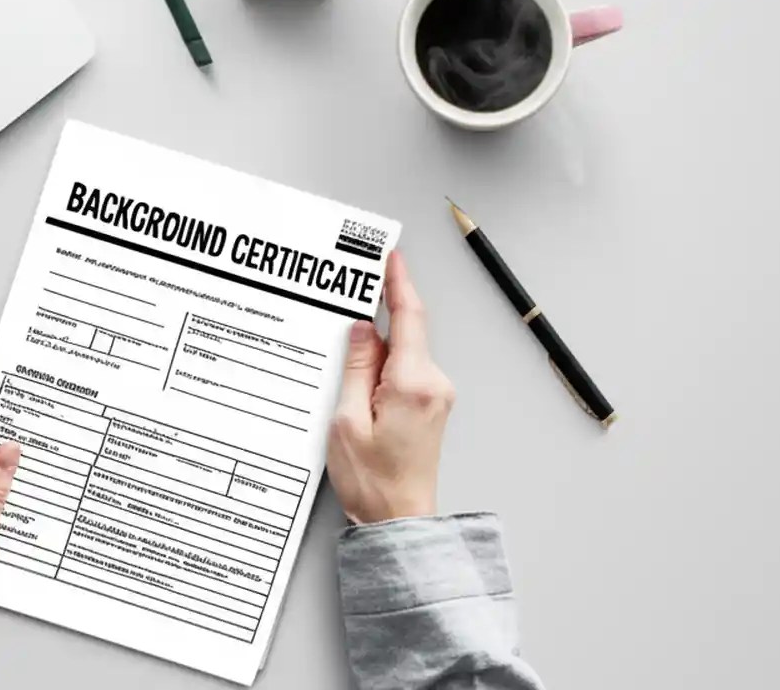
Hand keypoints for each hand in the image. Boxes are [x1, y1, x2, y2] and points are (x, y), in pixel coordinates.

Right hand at [327, 252, 454, 523]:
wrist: (400, 523)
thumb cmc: (373, 483)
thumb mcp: (347, 421)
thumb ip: (355, 367)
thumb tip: (360, 329)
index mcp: (414, 383)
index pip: (408, 316)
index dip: (398, 282)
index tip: (389, 256)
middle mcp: (434, 385)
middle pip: (405, 332)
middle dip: (376, 316)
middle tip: (346, 299)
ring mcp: (436, 396)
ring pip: (403, 352)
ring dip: (375, 347)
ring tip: (343, 357)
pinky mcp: (431, 407)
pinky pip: (405, 371)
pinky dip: (382, 366)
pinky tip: (358, 379)